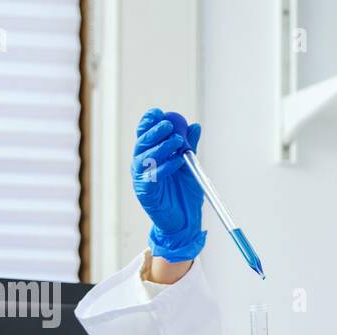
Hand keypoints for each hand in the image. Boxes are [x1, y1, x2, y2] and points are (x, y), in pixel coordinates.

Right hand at [131, 107, 205, 262]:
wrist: (185, 221)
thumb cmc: (185, 195)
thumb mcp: (190, 167)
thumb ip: (190, 147)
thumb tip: (194, 126)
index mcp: (150, 156)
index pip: (144, 134)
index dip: (148, 122)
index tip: (158, 112)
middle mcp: (142, 165)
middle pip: (143, 143)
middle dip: (155, 131)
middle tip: (168, 124)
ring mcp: (141, 179)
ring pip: (146, 158)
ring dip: (162, 147)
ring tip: (178, 141)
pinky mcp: (145, 193)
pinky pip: (152, 176)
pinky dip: (165, 167)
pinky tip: (177, 161)